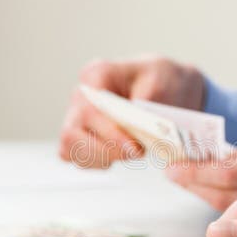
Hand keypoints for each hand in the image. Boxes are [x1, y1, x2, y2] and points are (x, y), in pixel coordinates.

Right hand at [59, 56, 204, 167]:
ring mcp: (78, 116)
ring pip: (69, 149)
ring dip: (101, 158)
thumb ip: (146, 105)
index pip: (90, 111)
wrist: (166, 87)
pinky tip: (122, 155)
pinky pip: (78, 157)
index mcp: (96, 75)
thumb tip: (135, 129)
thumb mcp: (162, 83)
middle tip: (137, 152)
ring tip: (131, 153)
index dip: (110, 134)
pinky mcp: (83, 135)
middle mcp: (81, 96)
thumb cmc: (162, 79)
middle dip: (104, 151)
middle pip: (70, 134)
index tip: (136, 148)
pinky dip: (98, 161)